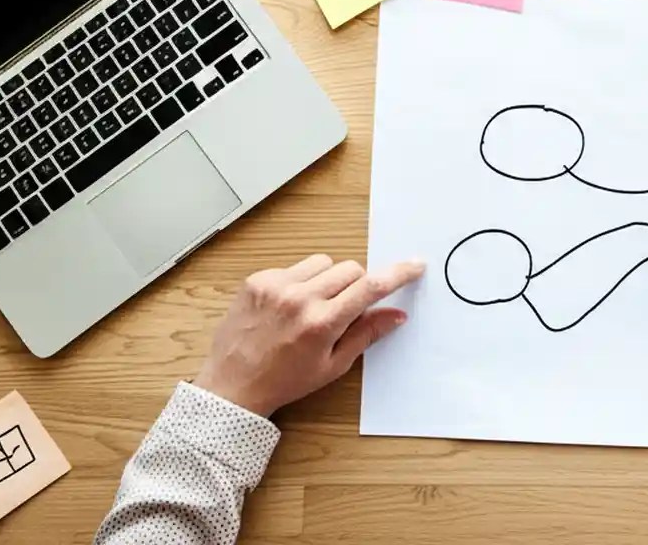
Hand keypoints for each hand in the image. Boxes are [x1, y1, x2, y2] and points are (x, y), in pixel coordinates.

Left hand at [194, 255, 424, 415]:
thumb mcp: (333, 365)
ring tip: (315, 306)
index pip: (371, 287)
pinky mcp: (257, 280)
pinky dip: (301, 282)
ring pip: (324, 263)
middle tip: (346, 309)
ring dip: (329, 279)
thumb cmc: (284, 381)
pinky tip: (290, 306)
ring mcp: (275, 286)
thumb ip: (367, 334)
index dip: (398, 274)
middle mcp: (298, 299)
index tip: (414, 265)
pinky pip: (294, 267)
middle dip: (357, 285)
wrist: (233, 385)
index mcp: (321, 323)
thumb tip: (397, 314)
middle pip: (351, 269)